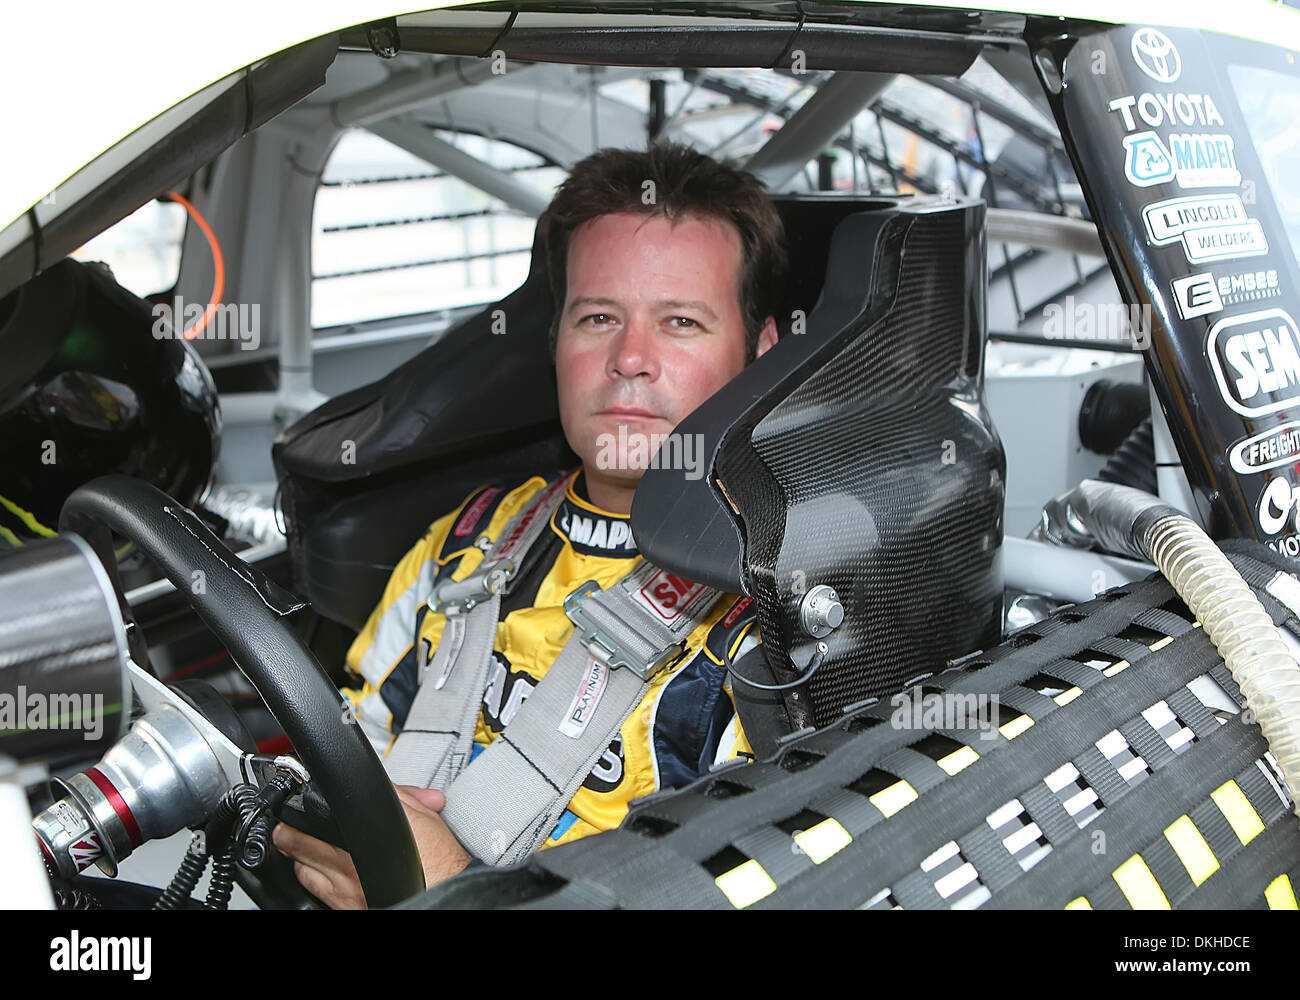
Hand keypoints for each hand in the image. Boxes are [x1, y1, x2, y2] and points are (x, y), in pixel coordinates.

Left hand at [272, 785, 472, 908]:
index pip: (314, 820)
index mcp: (359, 842)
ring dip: (298, 862)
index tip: (293, 807)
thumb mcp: (421, 818)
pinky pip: (319, 897)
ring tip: (299, 852)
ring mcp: (344, 896)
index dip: (299, 812)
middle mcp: (346, 871)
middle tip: (284, 830)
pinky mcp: (348, 911)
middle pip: (299, 849)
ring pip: (304, 875)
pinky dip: (316, 886)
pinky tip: (324, 879)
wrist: (449, 897)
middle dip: (287, 836)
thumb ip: (396, 796)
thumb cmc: (440, 865)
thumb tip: (380, 781)